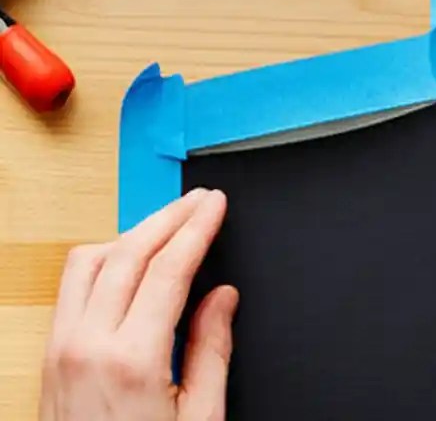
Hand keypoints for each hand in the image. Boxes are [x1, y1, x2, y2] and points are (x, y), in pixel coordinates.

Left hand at [40, 189, 236, 420]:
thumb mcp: (200, 417)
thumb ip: (211, 349)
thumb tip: (223, 296)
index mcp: (132, 360)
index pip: (168, 269)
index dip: (196, 229)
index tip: (215, 205)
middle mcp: (87, 345)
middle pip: (128, 252)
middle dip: (167, 218)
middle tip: (199, 200)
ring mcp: (61, 348)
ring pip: (90, 261)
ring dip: (131, 233)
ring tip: (168, 224)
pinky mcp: (50, 356)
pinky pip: (73, 287)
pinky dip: (104, 260)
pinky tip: (131, 260)